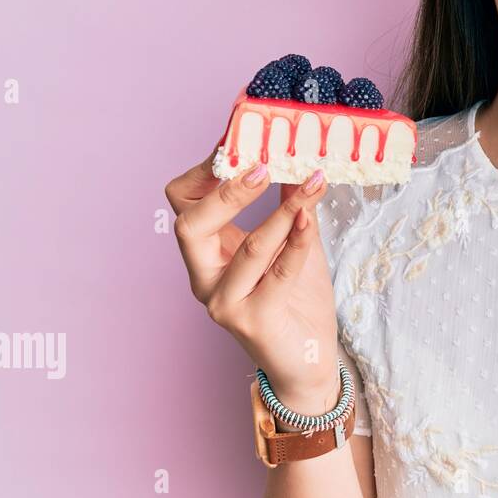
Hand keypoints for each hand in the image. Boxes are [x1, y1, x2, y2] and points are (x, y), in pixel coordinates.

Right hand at [164, 147, 341, 411]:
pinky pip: (276, 274)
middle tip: (263, 165)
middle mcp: (204, 275)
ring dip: (281, 213)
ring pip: (245, 248)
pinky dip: (298, 242)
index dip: (207, 168)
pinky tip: (311, 218)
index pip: (185, 201)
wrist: (307, 359)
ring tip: (309, 184)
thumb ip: (292, 204)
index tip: (241, 137)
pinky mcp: (251, 320)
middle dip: (226, 191)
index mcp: (206, 250)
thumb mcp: (295, 242)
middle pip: (189, 224)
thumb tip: (300, 157)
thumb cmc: (296, 299)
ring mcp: (223, 300)